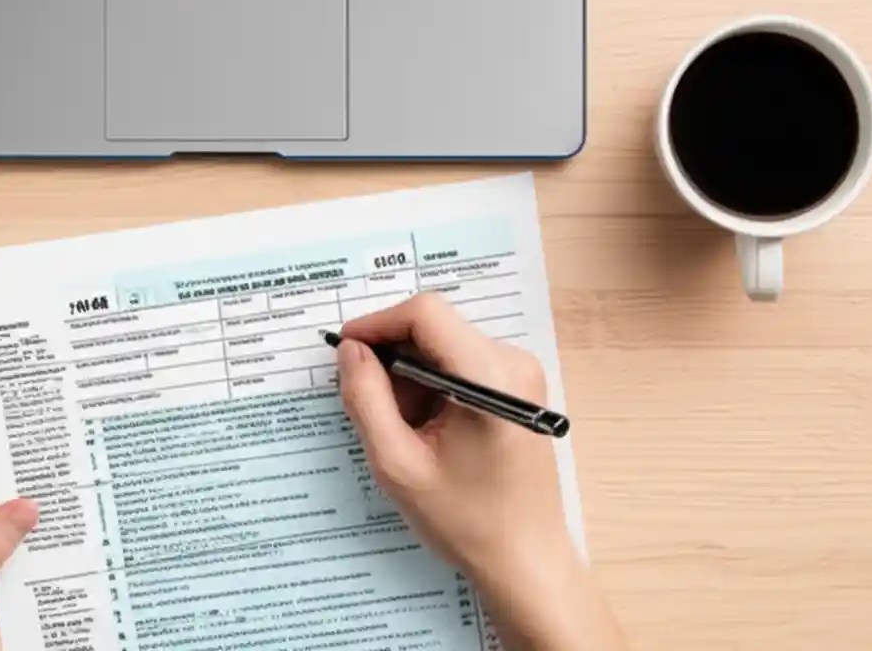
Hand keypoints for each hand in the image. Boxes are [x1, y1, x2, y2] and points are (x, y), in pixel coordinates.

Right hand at [337, 293, 625, 650]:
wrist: (525, 559)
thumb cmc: (465, 519)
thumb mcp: (398, 463)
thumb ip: (366, 398)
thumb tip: (350, 350)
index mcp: (490, 378)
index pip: (426, 313)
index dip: (378, 323)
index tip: (346, 351)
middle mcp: (513, 362)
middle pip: (434, 327)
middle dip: (393, 359)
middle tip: (373, 409)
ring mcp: (521, 373)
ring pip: (444, 345)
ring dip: (411, 377)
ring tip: (406, 432)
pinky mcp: (519, 387)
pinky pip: (461, 362)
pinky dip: (432, 386)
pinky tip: (428, 431)